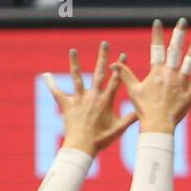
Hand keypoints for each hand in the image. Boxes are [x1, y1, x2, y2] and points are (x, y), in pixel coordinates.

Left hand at [43, 40, 137, 155]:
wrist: (82, 147)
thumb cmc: (101, 140)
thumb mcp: (119, 129)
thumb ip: (131, 118)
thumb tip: (144, 112)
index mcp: (106, 101)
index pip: (115, 80)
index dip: (120, 67)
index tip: (123, 54)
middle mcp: (93, 96)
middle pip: (99, 73)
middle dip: (103, 57)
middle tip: (104, 43)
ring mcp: (79, 99)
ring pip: (77, 77)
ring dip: (75, 63)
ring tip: (73, 50)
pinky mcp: (66, 105)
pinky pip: (57, 92)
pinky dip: (51, 83)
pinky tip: (45, 74)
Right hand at [113, 18, 190, 134]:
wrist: (158, 125)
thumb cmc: (145, 109)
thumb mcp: (133, 90)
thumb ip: (125, 74)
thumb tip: (113, 63)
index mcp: (157, 72)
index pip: (157, 49)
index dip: (157, 35)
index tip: (158, 22)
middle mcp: (170, 73)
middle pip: (175, 50)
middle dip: (179, 34)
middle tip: (183, 21)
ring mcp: (182, 82)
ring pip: (190, 61)